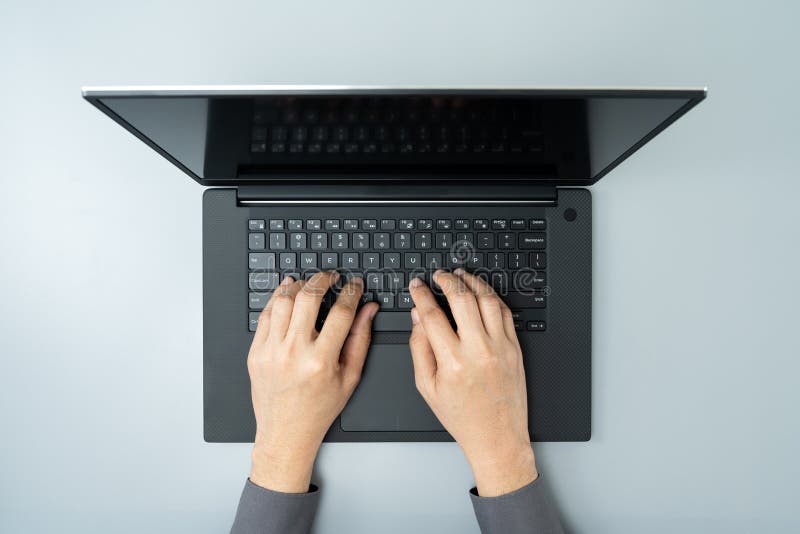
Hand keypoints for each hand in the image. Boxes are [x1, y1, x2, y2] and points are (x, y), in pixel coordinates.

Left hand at [247, 271, 378, 492]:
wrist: (286, 432)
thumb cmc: (319, 408)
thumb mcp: (349, 377)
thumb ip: (360, 339)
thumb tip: (368, 309)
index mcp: (321, 361)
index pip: (341, 312)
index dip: (351, 292)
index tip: (355, 285)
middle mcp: (294, 353)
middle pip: (308, 298)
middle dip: (322, 279)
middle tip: (331, 275)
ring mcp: (271, 352)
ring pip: (283, 302)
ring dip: (298, 285)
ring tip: (308, 283)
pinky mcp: (256, 352)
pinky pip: (265, 316)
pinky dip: (276, 299)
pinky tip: (286, 293)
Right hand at [408, 269, 537, 496]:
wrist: (497, 437)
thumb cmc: (462, 416)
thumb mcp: (427, 387)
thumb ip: (419, 348)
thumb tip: (417, 317)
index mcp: (452, 362)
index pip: (432, 315)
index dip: (422, 295)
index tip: (417, 286)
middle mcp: (479, 351)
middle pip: (462, 299)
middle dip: (447, 280)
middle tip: (438, 275)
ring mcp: (500, 347)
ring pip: (487, 300)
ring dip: (472, 282)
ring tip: (460, 276)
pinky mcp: (515, 348)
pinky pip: (505, 312)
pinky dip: (492, 297)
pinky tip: (481, 292)